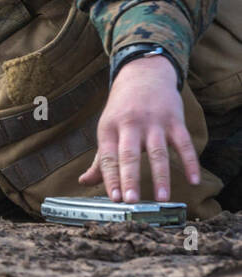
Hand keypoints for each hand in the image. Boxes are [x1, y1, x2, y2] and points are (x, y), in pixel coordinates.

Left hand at [78, 55, 199, 201]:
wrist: (143, 75)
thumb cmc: (122, 110)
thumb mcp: (107, 129)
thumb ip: (100, 159)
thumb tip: (84, 182)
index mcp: (109, 129)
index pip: (107, 157)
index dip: (110, 178)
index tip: (113, 198)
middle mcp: (130, 125)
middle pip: (129, 155)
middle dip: (129, 178)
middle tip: (130, 201)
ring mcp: (153, 122)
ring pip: (157, 152)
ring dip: (160, 176)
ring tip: (161, 198)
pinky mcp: (174, 120)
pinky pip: (183, 143)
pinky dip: (190, 162)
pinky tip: (193, 180)